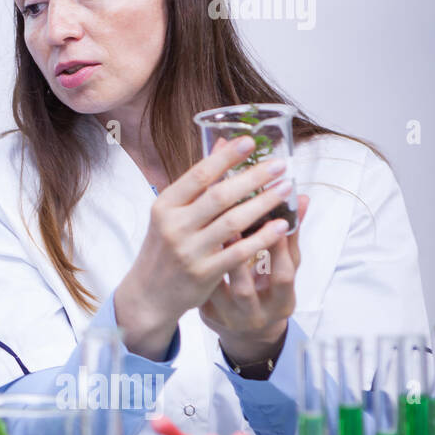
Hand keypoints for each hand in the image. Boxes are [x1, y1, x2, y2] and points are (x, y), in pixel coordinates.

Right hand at [115, 135, 296, 358]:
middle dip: (253, 178)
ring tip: (286, 189)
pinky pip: (239, 252)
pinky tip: (281, 226)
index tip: (250, 141)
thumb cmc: (164, 248)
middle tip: (280, 165)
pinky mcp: (204, 273)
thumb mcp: (171, 213)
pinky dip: (262, 238)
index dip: (225, 157)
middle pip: (219, 196)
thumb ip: (197, 182)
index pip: (198, 175)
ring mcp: (189, 250)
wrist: (148, 294)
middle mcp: (174, 225)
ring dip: (264, 203)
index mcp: (164, 205)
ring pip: (233, 222)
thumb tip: (221, 143)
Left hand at [200, 193, 309, 364]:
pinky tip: (196, 244)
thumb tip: (302, 198)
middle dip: (246, 252)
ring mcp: (231, 318)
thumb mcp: (282, 268)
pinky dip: (202, 265)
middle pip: (247, 287)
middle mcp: (257, 314)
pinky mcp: (210, 316)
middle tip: (236, 220)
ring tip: (217, 232)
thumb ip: (289, 237)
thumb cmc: (265, 287)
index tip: (274, 218)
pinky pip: (204, 290)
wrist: (243, 328)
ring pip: (222, 289)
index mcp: (282, 303)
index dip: (280, 249)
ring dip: (219, 259)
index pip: (283, 276)